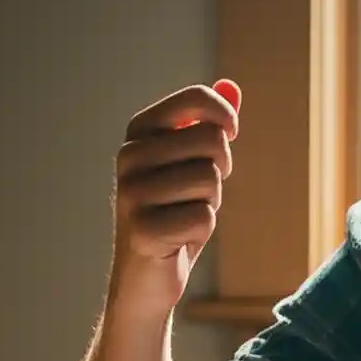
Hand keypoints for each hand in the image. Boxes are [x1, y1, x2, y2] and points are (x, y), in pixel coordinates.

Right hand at [110, 79, 241, 314]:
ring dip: (210, 203)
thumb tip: (232, 86)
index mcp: (139, 132)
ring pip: (210, 180)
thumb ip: (209, 124)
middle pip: (212, 141)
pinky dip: (202, 231)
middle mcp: (129, 157)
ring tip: (184, 214)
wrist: (147, 274)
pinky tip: (178, 239)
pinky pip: (203, 217)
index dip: (225, 118)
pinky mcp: (143, 230)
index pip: (196, 99)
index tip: (231, 135)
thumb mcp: (193, 164)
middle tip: (199, 192)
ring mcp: (131, 194)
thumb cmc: (175, 212)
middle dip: (220, 170)